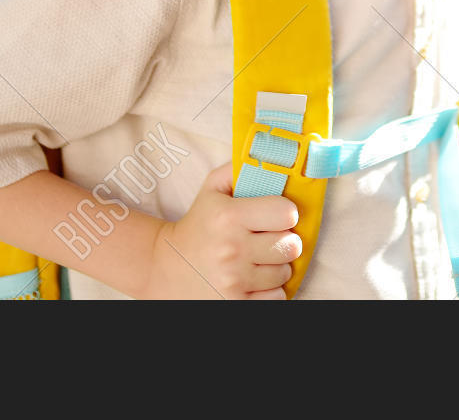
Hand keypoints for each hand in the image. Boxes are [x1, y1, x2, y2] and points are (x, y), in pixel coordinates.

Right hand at [145, 162, 300, 298]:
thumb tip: (271, 154)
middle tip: (269, 239)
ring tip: (258, 260)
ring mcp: (234, 280)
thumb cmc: (199, 224)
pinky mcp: (235, 304)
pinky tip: (255, 280)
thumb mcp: (212, 189)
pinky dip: (271, 291)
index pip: (287, 213)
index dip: (285, 213)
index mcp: (229, 217)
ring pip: (285, 272)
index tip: (277, 216)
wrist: (167, 268)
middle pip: (291, 245)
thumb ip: (240, 167)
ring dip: (277, 266)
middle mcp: (232, 249)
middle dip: (284, 241)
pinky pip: (277, 298)